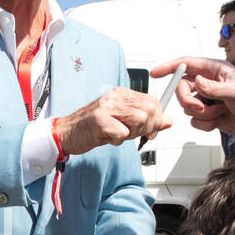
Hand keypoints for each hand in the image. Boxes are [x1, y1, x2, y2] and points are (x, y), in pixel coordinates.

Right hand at [55, 87, 171, 155]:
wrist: (67, 133)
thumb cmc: (92, 127)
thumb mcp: (122, 121)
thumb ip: (145, 120)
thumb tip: (168, 121)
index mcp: (122, 94)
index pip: (153, 102)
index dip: (157, 119)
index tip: (149, 130)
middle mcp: (115, 97)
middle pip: (150, 110)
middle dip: (146, 128)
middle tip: (131, 134)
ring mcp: (107, 107)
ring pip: (139, 120)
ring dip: (131, 134)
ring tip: (117, 134)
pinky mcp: (99, 120)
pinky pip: (123, 133)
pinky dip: (117, 140)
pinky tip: (106, 138)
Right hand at [151, 57, 234, 137]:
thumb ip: (215, 88)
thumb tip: (198, 82)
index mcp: (215, 70)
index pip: (187, 64)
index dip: (170, 67)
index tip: (156, 73)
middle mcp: (209, 83)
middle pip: (182, 89)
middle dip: (188, 101)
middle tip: (201, 108)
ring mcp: (208, 100)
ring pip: (188, 107)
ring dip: (202, 114)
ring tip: (219, 113)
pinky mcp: (209, 115)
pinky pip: (195, 121)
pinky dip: (205, 124)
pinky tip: (219, 121)